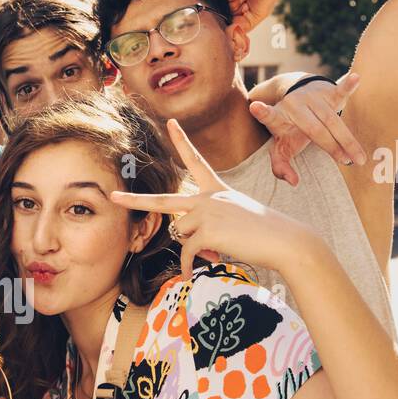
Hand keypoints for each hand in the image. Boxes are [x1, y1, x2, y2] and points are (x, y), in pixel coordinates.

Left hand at [110, 119, 318, 278]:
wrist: (284, 240)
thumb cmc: (265, 233)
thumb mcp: (235, 222)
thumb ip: (210, 228)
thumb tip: (193, 248)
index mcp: (217, 190)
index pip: (197, 160)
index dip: (182, 141)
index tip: (171, 122)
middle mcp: (208, 197)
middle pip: (164, 201)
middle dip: (135, 201)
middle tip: (113, 197)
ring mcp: (207, 212)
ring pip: (183, 236)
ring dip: (196, 250)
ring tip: (219, 253)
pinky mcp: (208, 231)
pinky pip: (188, 253)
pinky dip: (190, 267)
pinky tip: (193, 276)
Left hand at [250, 73, 365, 185]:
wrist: (296, 96)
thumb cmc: (289, 128)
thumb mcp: (280, 147)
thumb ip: (280, 167)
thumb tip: (293, 182)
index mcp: (277, 118)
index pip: (269, 117)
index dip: (262, 112)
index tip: (255, 107)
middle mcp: (294, 105)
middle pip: (315, 129)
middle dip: (331, 146)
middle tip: (344, 161)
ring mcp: (311, 98)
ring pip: (332, 120)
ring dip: (347, 139)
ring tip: (358, 157)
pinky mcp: (327, 93)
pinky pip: (339, 91)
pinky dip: (348, 86)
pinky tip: (356, 77)